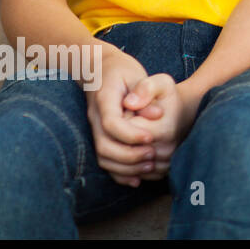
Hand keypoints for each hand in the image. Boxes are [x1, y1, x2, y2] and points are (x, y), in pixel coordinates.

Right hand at [84, 49, 158, 186]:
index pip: (111, 123)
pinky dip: (118, 173)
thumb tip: (155, 114)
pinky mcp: (99, 136)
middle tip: (153, 155)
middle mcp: (95, 117)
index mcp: (104, 100)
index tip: (151, 138)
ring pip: (102, 156)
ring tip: (150, 166)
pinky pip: (104, 160)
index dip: (130, 134)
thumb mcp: (137, 74)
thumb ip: (147, 91)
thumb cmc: (122, 70)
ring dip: (125, 167)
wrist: (100, 69)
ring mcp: (94, 128)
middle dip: (129, 155)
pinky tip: (137, 180)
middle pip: (104, 145)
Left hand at [119, 74, 200, 179]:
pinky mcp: (162, 171)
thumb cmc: (171, 97)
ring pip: (128, 167)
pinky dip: (128, 167)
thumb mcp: (162, 84)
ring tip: (126, 137)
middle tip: (128, 124)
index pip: (124, 133)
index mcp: (162, 130)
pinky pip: (136, 175)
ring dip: (121, 155)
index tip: (128, 111)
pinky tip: (129, 152)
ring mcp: (165, 163)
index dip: (121, 121)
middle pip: (124, 151)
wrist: (187, 112)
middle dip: (120, 139)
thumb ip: (146, 88)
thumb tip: (128, 103)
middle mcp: (165, 150)